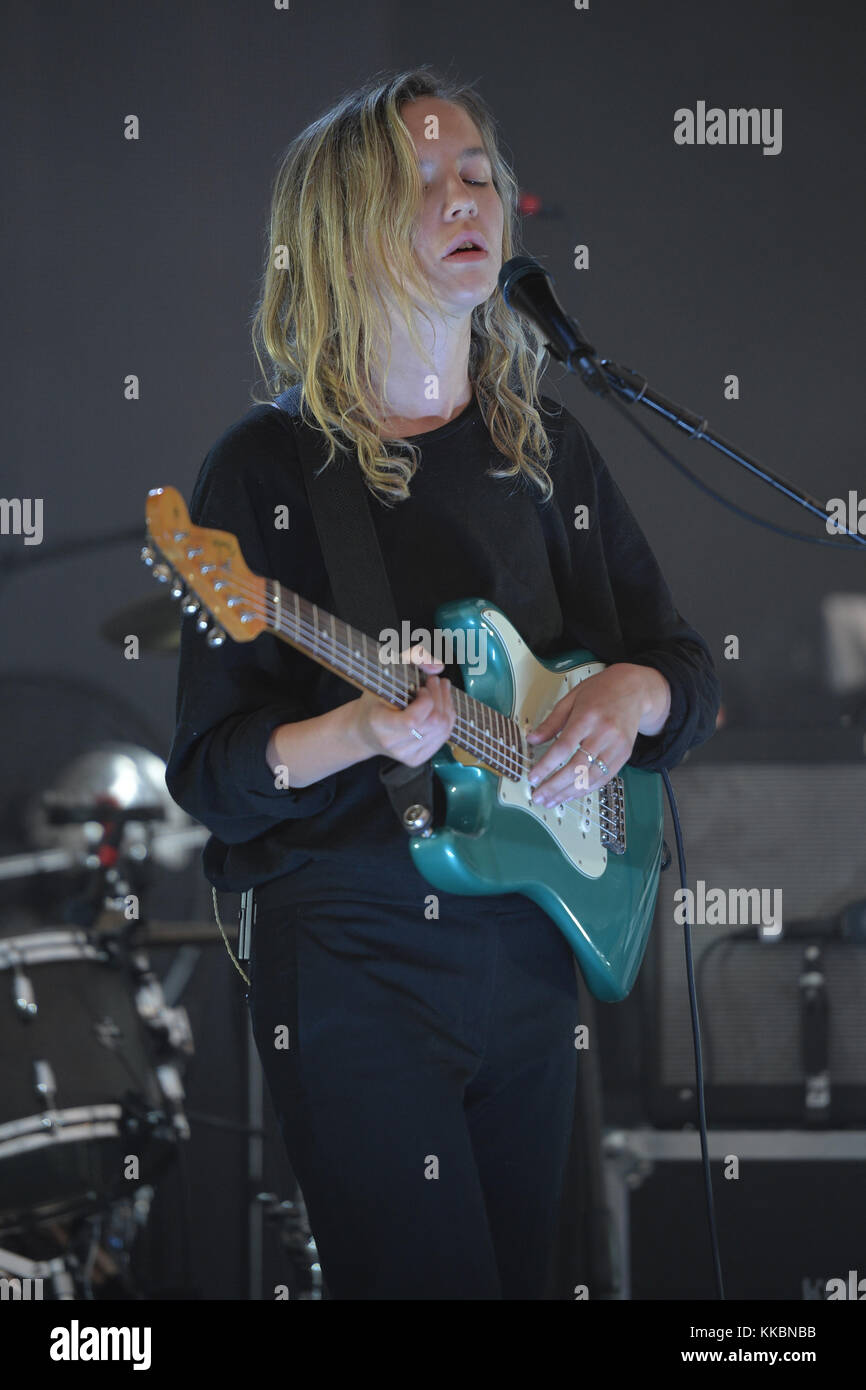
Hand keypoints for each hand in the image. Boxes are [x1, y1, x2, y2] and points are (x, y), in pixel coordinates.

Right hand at [353, 646, 455, 766]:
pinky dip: (447, 718)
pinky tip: (440, 706)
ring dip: (446, 705)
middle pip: (434, 723)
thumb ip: (410, 659)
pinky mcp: (416, 759)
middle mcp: (392, 744)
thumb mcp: (383, 674)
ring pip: (443, 730)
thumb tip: (438, 667)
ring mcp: (405, 755)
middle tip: (435, 681)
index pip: (413, 719)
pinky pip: (444, 737)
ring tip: (440, 689)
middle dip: (440, 697)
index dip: (426, 700)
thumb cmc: (374, 700)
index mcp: (379, 724)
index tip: (420, 687)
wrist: (364, 731)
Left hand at [525, 663, 670, 805]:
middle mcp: (604, 733)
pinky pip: (604, 778)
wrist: (634, 689)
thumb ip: (551, 722)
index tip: (533, 777)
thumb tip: (532, 739)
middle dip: (555, 786)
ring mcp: (617, 746)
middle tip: (539, 796)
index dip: (547, 766)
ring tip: (552, 800)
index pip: (564, 747)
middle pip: (577, 767)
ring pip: (591, 777)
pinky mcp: (625, 755)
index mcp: (588, 717)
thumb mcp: (571, 699)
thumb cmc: (601, 691)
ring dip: (569, 793)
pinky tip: (571, 794)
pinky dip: (586, 789)